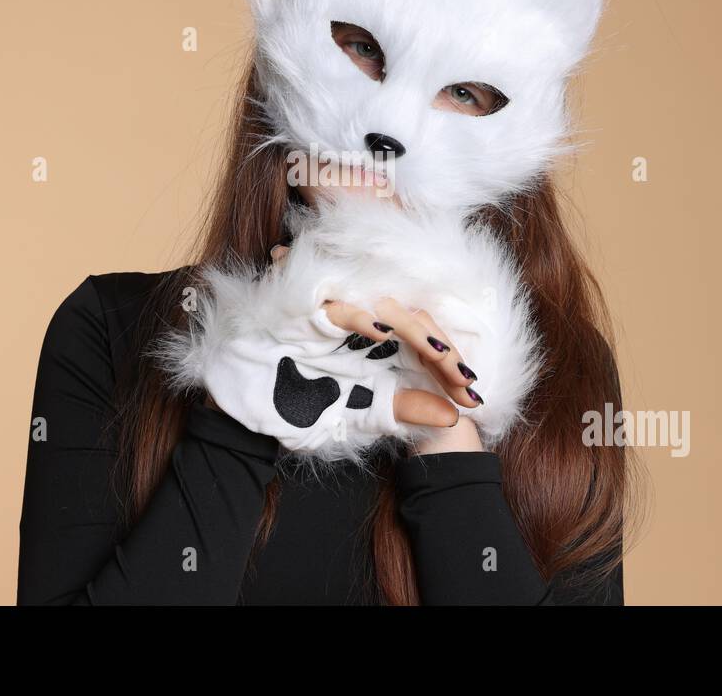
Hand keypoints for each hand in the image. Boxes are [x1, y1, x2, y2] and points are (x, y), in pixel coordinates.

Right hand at [271, 245, 482, 434]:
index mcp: (381, 347)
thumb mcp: (362, 412)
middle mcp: (367, 326)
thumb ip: (403, 408)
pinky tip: (382, 333)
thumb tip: (453, 416)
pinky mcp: (309, 310)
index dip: (451, 370)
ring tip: (441, 359)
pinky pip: (340, 306)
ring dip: (417, 333)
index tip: (472, 399)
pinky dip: (359, 317)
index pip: (426, 348)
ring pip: (388, 310)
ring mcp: (341, 315)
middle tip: (465, 383)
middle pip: (417, 325)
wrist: (248, 413)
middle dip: (444, 354)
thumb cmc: (299, 406)